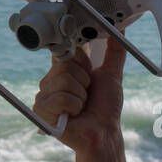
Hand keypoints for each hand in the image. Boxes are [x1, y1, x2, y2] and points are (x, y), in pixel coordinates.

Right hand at [33, 38, 126, 155]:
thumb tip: (120, 28)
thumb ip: (115, 51)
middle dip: (84, 81)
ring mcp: (43, 95)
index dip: (79, 57)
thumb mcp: (112, 75)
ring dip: (81, 96)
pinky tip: (74, 115)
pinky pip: (59, 98)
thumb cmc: (105, 107)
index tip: (88, 66)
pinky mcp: (41, 111)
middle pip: (65, 65)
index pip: (66, 50)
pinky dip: (74, 107)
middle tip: (87, 95)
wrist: (103, 132)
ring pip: (64, 81)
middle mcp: (50, 80)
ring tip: (81, 106)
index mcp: (63, 70)